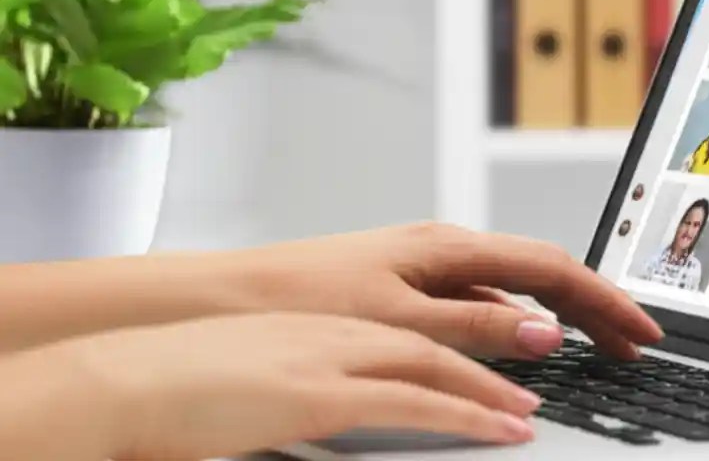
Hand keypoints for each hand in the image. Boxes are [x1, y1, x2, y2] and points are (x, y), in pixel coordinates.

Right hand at [0, 313, 539, 460]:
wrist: (128, 372)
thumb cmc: (189, 375)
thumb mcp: (273, 364)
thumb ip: (321, 374)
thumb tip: (345, 396)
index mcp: (332, 318)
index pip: (420, 318)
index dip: (473, 331)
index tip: (510, 347)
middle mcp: (341, 325)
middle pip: (443, 331)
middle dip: (502, 348)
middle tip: (543, 370)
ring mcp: (332, 353)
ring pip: (436, 361)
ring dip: (493, 386)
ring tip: (530, 411)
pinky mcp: (318, 392)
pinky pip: (412, 400)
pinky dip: (465, 412)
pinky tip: (498, 427)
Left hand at [231, 223, 662, 360]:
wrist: (228, 297)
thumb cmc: (304, 297)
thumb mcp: (399, 320)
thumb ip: (476, 325)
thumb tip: (543, 330)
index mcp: (450, 248)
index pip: (552, 269)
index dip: (604, 300)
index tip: (641, 330)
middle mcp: (445, 249)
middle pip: (542, 272)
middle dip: (594, 306)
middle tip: (632, 343)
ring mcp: (428, 266)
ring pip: (514, 285)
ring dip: (560, 314)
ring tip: (595, 344)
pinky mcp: (409, 285)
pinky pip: (484, 298)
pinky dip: (518, 320)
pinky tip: (522, 344)